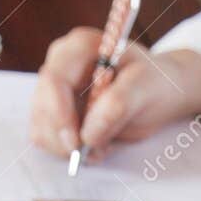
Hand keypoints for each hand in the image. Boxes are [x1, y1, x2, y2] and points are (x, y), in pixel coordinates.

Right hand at [30, 28, 200, 158]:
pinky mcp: (54, 115)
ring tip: (103, 145)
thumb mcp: (145, 87)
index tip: (76, 143)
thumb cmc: (153, 83)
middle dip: (64, 138)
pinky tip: (95, 145)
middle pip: (43, 108)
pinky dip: (69, 151)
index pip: (54, 80)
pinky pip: (48, 140)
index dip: (59, 114)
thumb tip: (88, 136)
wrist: (158, 93)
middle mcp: (60, 66)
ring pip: (41, 128)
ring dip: (68, 148)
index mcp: (79, 48)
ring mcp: (54, 91)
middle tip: (93, 151)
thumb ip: (117, 105)